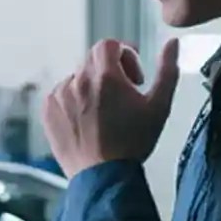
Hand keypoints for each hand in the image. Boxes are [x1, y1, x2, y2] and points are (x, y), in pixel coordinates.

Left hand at [42, 38, 179, 178]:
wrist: (103, 177)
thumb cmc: (132, 144)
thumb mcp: (159, 106)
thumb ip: (167, 70)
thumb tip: (172, 43)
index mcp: (105, 76)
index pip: (109, 45)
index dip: (124, 56)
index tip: (131, 76)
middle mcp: (78, 81)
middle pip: (93, 61)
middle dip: (110, 72)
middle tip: (122, 98)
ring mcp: (60, 95)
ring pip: (77, 78)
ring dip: (91, 88)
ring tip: (104, 114)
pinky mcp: (48, 110)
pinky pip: (61, 94)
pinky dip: (74, 101)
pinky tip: (87, 122)